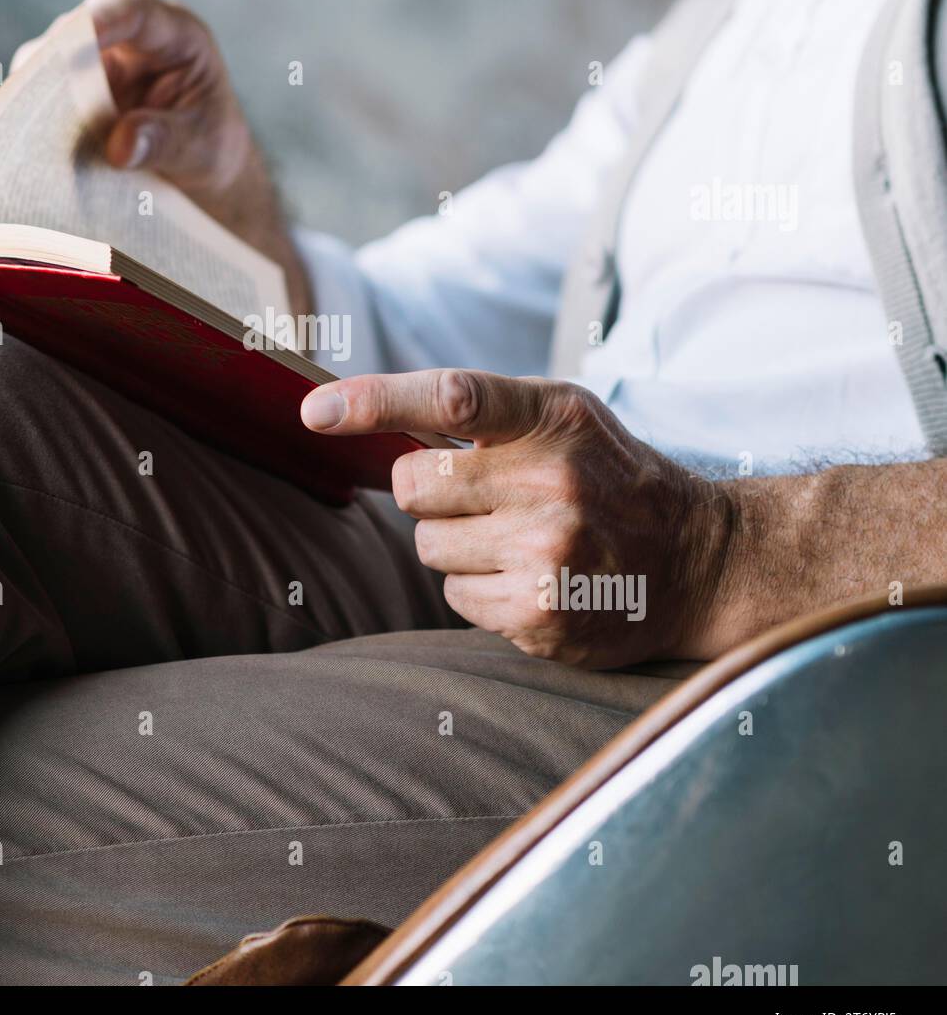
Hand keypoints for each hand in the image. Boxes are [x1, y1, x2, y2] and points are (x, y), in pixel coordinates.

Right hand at [14, 0, 311, 313]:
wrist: (199, 171)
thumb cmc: (212, 150)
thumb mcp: (201, 149)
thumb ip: (165, 142)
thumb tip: (119, 147)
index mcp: (175, 35)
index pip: (136, 13)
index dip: (106, 18)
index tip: (85, 32)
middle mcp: (128, 39)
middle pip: (79, 33)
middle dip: (58, 63)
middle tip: (40, 99)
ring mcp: (94, 63)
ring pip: (49, 64)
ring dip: (38, 96)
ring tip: (34, 134)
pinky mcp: (71, 91)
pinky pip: (40, 96)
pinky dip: (33, 117)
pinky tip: (29, 145)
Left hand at [301, 369, 736, 667]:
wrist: (698, 559)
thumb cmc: (606, 473)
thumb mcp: (562, 418)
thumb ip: (481, 413)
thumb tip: (360, 418)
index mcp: (553, 418)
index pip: (450, 399)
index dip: (374, 401)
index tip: (315, 411)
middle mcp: (554, 483)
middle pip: (413, 487)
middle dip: (428, 492)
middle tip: (481, 495)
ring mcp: (549, 555)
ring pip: (428, 547)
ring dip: (456, 543)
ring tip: (522, 538)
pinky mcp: (542, 615)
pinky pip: (455, 596)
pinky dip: (479, 588)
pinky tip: (531, 578)